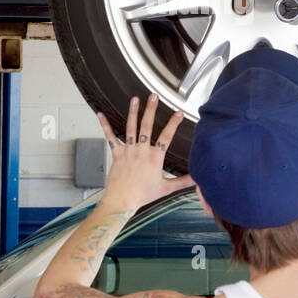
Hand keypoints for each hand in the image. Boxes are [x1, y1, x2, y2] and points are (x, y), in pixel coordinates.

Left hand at [97, 94, 195, 213]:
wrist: (122, 201)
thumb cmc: (143, 195)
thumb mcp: (166, 188)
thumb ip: (182, 181)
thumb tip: (196, 179)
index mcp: (155, 158)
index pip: (166, 136)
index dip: (173, 124)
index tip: (178, 113)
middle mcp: (141, 151)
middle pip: (147, 126)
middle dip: (151, 110)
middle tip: (153, 96)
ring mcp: (128, 151)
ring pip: (131, 127)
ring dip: (133, 112)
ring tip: (135, 99)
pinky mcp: (116, 153)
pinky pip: (110, 137)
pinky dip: (105, 125)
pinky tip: (101, 114)